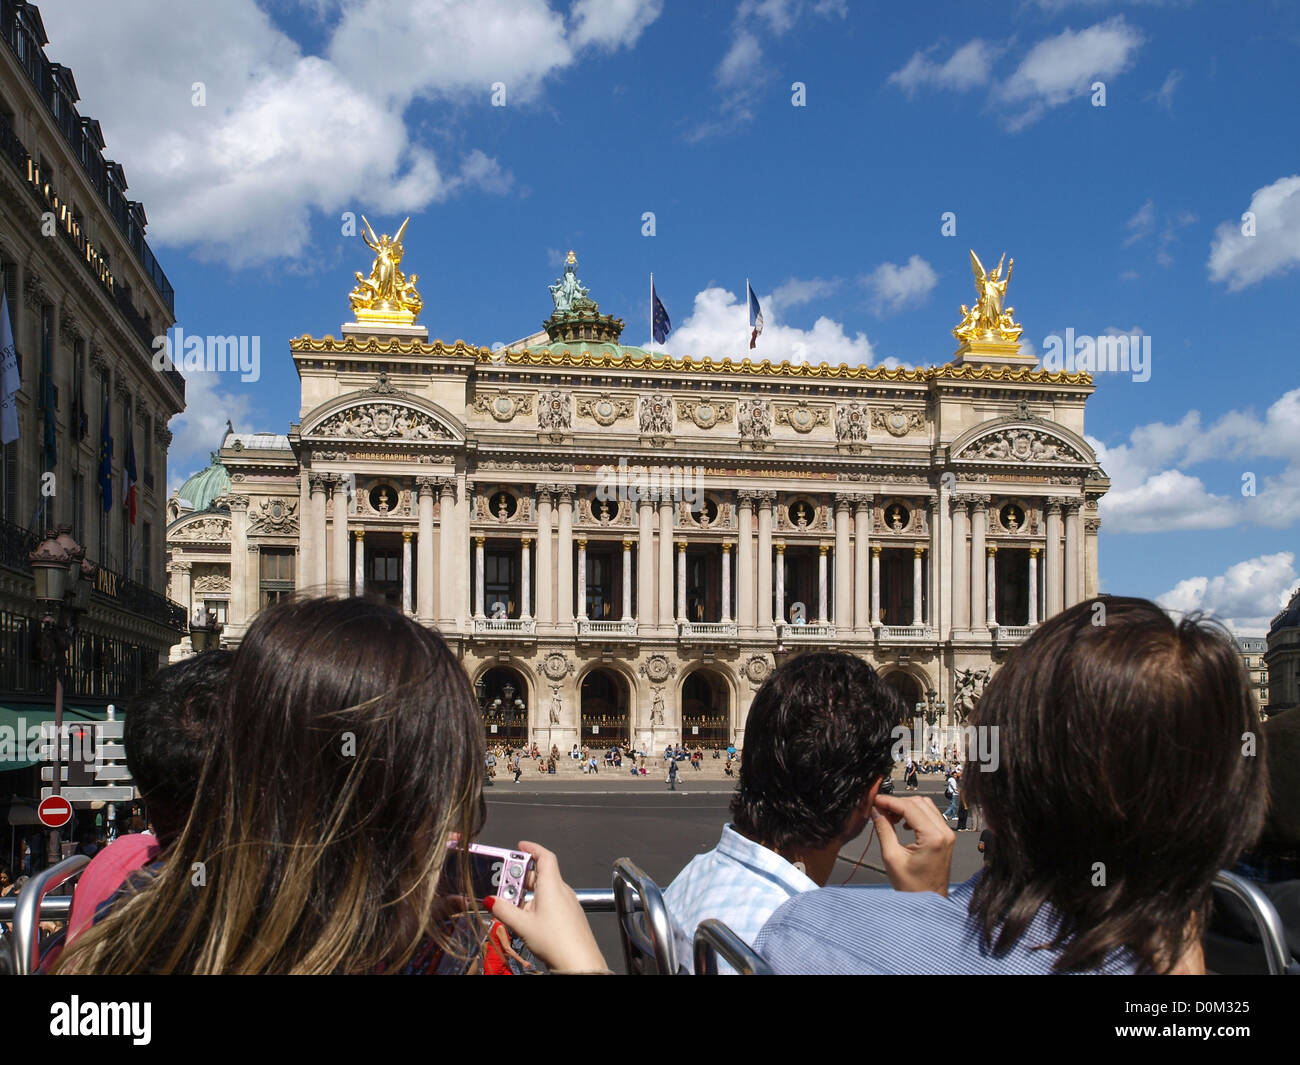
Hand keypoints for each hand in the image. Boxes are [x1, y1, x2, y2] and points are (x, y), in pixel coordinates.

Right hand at [486, 841, 607, 972]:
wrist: (579, 962)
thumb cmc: (555, 941)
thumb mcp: (522, 925)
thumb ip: (504, 910)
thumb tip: (490, 900)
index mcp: (552, 885)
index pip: (545, 856)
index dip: (532, 848)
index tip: (520, 846)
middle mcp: (562, 890)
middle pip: (541, 875)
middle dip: (521, 877)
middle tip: (505, 884)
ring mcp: (568, 903)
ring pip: (545, 890)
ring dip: (528, 894)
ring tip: (512, 906)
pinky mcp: (570, 916)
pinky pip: (552, 902)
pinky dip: (537, 904)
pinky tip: (528, 920)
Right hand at [871, 794, 954, 895]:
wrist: (929, 901)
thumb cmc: (913, 887)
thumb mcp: (892, 857)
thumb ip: (884, 830)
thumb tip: (877, 812)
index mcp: (933, 838)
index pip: (909, 807)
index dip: (890, 801)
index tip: (876, 800)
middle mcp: (944, 833)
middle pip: (918, 802)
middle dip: (897, 803)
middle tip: (880, 809)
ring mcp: (947, 834)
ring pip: (925, 806)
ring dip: (906, 807)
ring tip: (890, 816)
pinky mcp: (945, 837)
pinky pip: (930, 815)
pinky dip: (915, 814)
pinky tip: (903, 824)